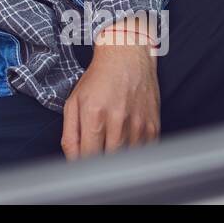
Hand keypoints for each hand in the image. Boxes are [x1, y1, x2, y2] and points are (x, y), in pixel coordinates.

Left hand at [61, 25, 159, 159]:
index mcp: (93, 114)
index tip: (82, 165)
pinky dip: (134, 153)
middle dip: (101, 163)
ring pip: (127, 158)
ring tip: (111, 144)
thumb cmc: (98, 79)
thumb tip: (72, 159)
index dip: (83, 166)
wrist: (126, 56)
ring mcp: (138, 123)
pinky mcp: (153, 125)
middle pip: (109, 161)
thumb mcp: (74, 102)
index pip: (88, 156)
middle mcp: (117, 119)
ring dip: (118, 158)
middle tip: (97, 154)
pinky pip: (144, 152)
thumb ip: (70, 133)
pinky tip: (126, 140)